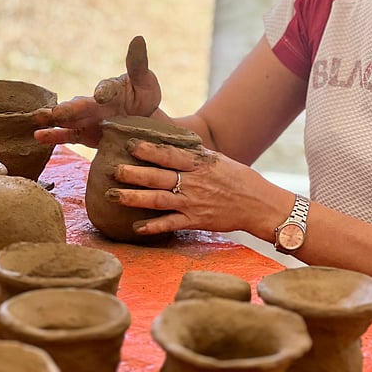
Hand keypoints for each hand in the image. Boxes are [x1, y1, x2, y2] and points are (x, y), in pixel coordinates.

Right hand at [34, 36, 161, 146]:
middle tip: (58, 112)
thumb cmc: (142, 95)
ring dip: (54, 118)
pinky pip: (68, 134)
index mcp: (111, 88)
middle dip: (70, 108)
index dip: (104, 91)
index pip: (107, 87)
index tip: (101, 96)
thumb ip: (138, 64)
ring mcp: (87, 118)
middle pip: (81, 105)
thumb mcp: (145, 81)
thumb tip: (138, 38)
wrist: (141, 119)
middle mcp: (94, 102)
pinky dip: (54, 135)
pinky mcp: (84, 133)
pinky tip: (38, 135)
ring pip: (68, 118)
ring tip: (38, 117)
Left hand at [106, 139, 292, 239]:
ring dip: (135, 198)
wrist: (259, 205)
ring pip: (158, 200)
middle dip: (133, 173)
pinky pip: (171, 224)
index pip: (169, 155)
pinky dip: (153, 227)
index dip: (149, 150)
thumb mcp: (218, 160)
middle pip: (158, 177)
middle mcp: (193, 183)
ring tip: (114, 195)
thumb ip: (195, 155)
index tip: (129, 144)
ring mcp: (193, 203)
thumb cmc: (240, 179)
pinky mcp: (196, 221)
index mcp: (199, 165)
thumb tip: (175, 144)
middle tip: (112, 170)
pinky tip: (136, 228)